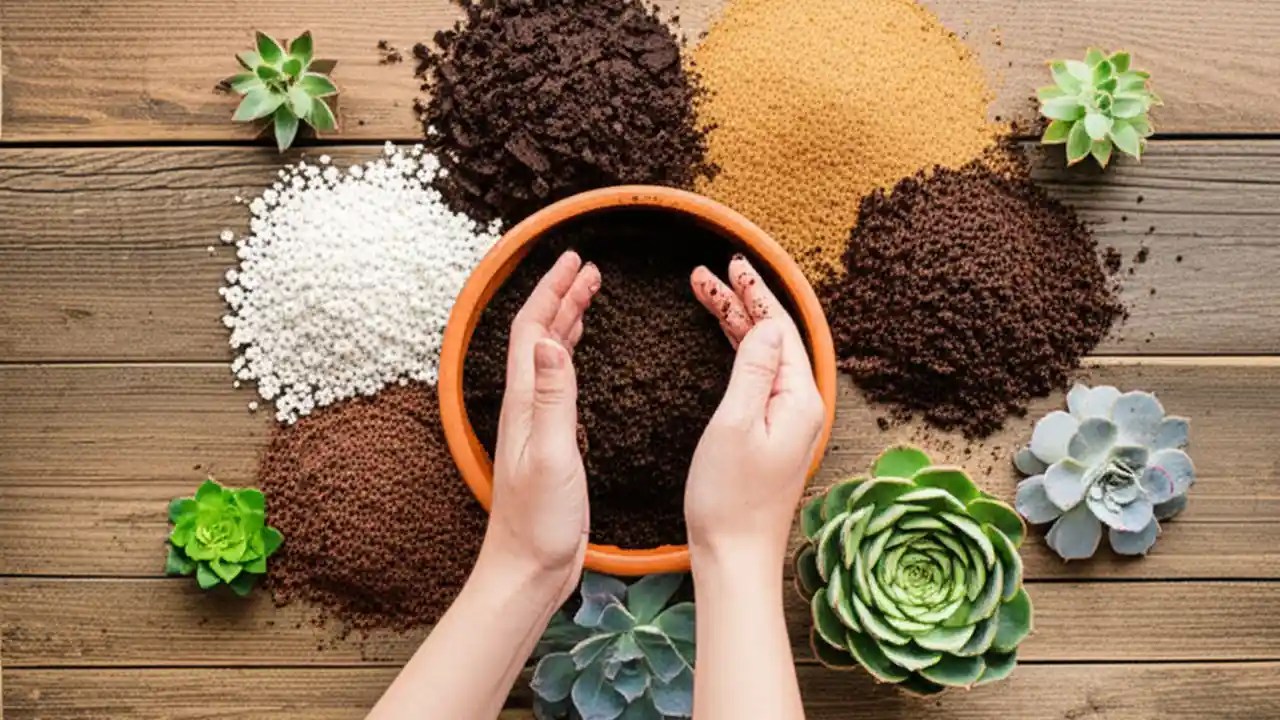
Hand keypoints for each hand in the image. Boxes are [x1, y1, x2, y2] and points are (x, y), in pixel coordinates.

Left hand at [483, 251, 600, 601]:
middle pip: (539, 335)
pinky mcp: (552, 441)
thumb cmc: (540, 521)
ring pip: (549, 356)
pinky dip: (570, 354)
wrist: (529, 567)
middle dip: (561, 295)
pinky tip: (579, 353)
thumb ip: (552, 397)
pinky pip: (558, 382)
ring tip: (588, 294)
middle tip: (588, 268)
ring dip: (566, 320)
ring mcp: (537, 422)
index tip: (574, 260)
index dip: (550, 290)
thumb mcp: (552, 454)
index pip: (532, 330)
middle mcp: (526, 406)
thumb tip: (546, 338)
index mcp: (523, 403)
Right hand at [686, 256, 824, 559]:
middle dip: (742, 303)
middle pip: (775, 339)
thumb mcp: (734, 424)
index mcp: (799, 400)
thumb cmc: (728, 498)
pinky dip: (739, 353)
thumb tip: (769, 326)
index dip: (756, 294)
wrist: (733, 557)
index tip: (732, 265)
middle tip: (706, 275)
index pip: (782, 330)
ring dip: (738, 325)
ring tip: (705, 294)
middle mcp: (801, 408)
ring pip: (765, 357)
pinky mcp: (772, 438)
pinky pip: (759, 379)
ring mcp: (788, 423)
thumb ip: (752, 370)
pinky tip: (724, 341)